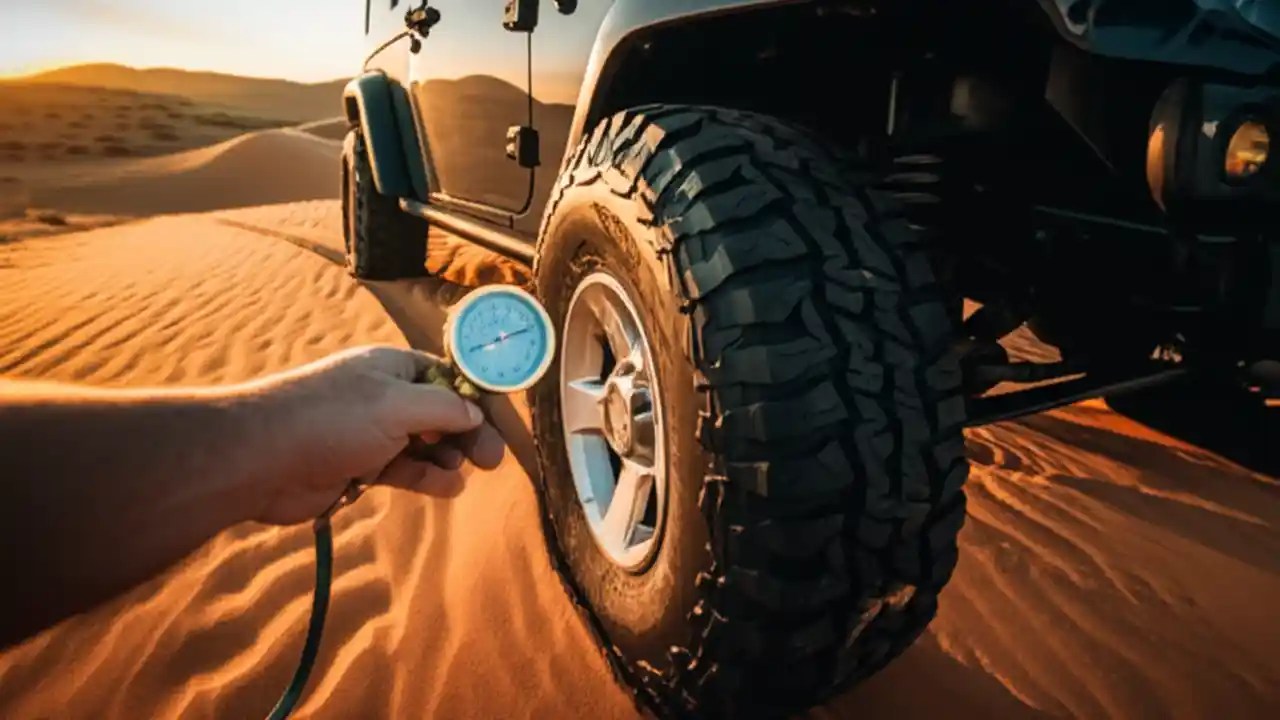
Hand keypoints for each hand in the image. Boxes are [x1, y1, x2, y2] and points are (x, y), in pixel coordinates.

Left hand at [247, 345, 504, 523]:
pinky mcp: (359, 468)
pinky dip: (428, 478)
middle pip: (440, 413)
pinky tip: (447, 488)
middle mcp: (383, 397)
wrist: (261, 458)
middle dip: (467, 434)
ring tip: (463, 474)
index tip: (499, 423)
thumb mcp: (398, 405)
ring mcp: (371, 433)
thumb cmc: (331, 419)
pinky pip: (404, 471)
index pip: (447, 377)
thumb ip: (443, 409)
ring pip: (424, 445)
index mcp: (392, 368)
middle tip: (491, 460)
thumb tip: (475, 415)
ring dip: (448, 459)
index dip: (475, 398)